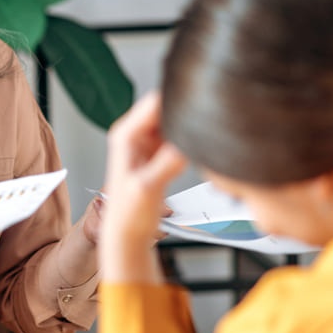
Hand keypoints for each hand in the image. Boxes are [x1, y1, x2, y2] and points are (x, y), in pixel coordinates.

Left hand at [99, 93, 187, 284]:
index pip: (154, 101)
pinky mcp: (158, 152)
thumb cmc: (128, 214)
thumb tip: (188, 142)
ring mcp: (147, 142)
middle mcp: (134, 133)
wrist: (128, 233)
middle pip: (167, 106)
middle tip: (207, 123)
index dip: (177, 99)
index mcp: (126, 135)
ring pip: (174, 120)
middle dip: (186, 112)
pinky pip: (178, 134)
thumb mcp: (148, 187)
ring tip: (204, 136)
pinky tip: (200, 147)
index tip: (199, 105)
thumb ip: (167, 163)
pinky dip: (190, 137)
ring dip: (189, 125)